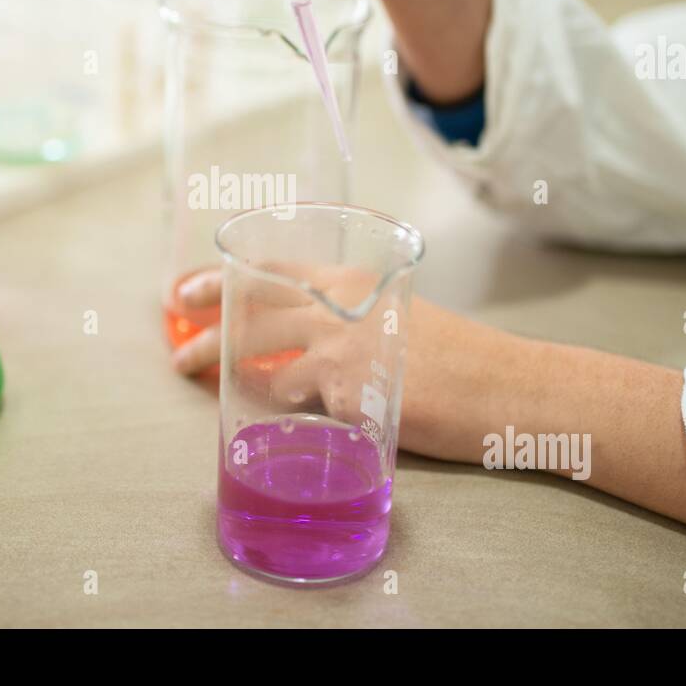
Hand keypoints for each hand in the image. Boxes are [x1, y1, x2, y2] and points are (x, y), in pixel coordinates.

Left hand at [171, 269, 685, 529]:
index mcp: (358, 283)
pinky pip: (298, 402)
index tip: (187, 285)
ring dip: (222, 366)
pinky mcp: (353, 393)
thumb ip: (359, 321)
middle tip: (174, 334)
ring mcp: (346, 349)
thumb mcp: (406, 318)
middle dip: (206, 319)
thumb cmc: (465, 358)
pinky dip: (275, 410)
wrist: (511, 388)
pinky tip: (253, 417)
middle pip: (256, 306)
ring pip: (265, 355)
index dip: (227, 275)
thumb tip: (320, 342)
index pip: (278, 268)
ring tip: (190, 375)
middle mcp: (345, 308)